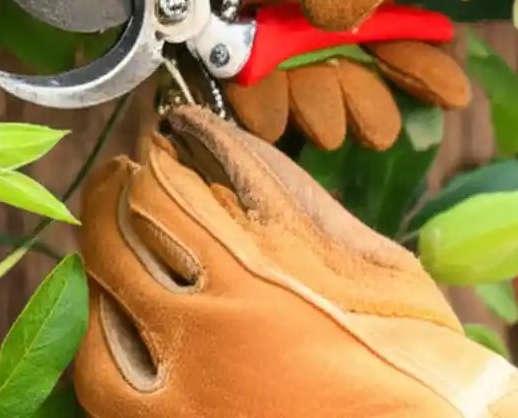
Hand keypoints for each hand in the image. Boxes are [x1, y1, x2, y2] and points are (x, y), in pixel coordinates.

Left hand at [74, 105, 517, 417]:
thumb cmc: (417, 365)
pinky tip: (126, 318)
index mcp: (261, 271)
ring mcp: (181, 385)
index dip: (159, 147)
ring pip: (101, 300)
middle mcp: (208, 324)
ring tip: (117, 243)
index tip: (163, 131)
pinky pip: (101, 373)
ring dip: (101, 260)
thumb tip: (234, 149)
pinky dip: (104, 335)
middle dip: (115, 188)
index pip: (174, 183)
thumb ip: (300, 205)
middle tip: (121, 174)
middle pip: (123, 231)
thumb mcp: (376, 269)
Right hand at [225, 0, 517, 147]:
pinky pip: (405, 25)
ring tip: (375, 124)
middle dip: (295, 67)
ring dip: (351, 81)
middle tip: (321, 122)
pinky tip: (442, 90)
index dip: (239, 14)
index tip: (251, 76)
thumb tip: (316, 13)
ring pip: (340, 23)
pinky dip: (415, 65)